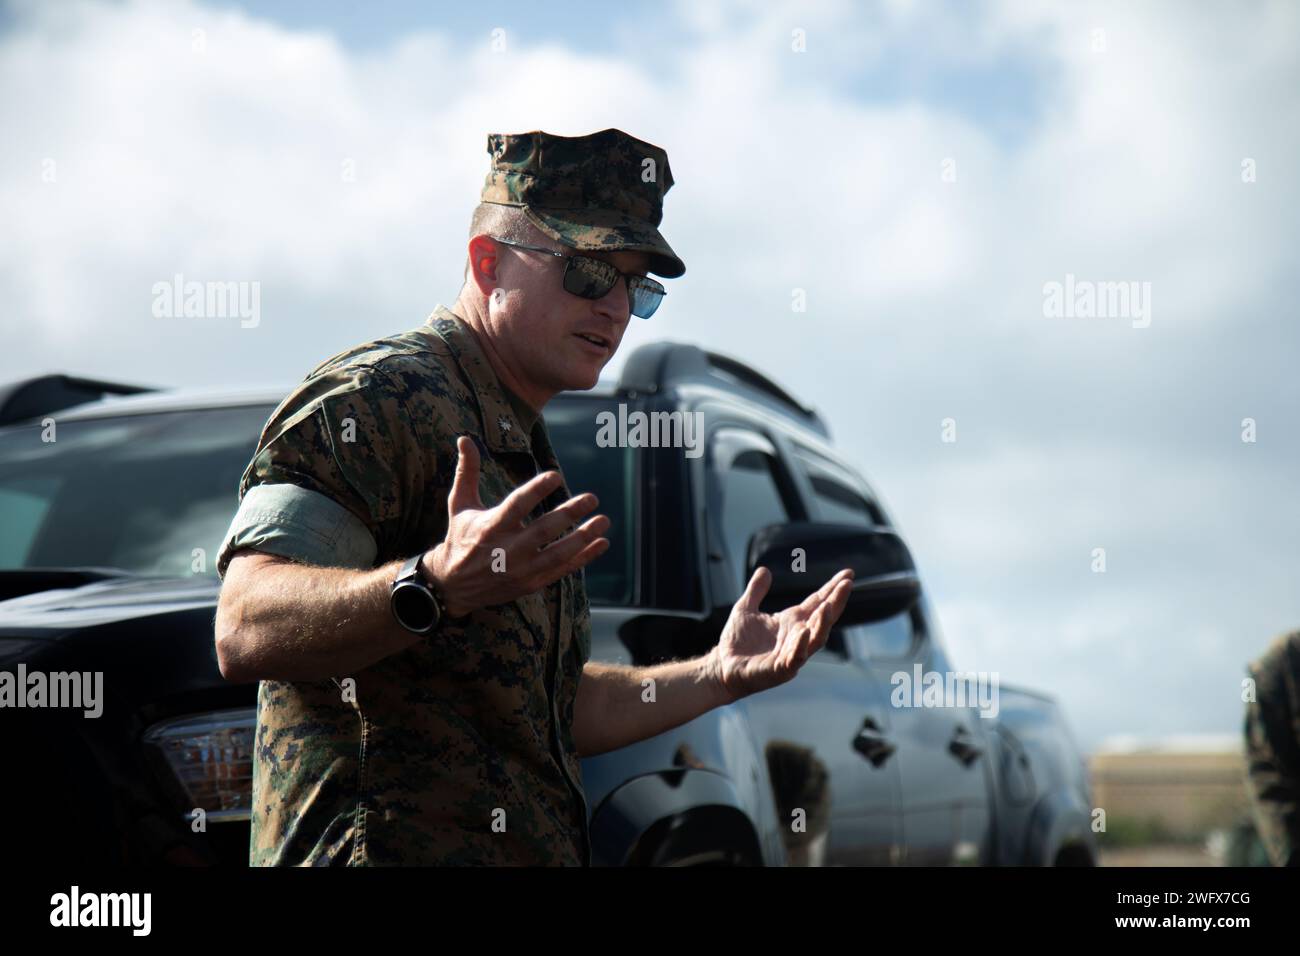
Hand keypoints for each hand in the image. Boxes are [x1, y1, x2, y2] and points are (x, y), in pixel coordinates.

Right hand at [421, 436, 610, 616]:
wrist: (454, 587)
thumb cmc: (460, 538)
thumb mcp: (460, 505)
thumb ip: (467, 472)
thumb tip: (465, 438)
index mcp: (490, 527)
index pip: (516, 506)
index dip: (536, 490)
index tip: (556, 476)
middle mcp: (507, 550)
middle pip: (543, 531)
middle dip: (569, 514)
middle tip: (592, 498)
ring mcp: (521, 570)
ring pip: (557, 554)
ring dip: (583, 538)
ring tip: (603, 521)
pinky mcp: (531, 583)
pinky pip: (562, 570)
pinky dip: (584, 558)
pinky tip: (602, 543)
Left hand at [708, 567, 854, 702]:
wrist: (723, 667)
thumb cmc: (737, 642)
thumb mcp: (745, 609)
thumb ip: (756, 590)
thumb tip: (765, 570)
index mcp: (791, 622)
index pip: (817, 603)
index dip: (832, 589)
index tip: (848, 574)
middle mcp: (797, 637)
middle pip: (823, 618)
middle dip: (836, 601)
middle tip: (847, 584)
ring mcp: (791, 654)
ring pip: (815, 639)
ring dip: (824, 623)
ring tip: (830, 605)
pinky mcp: (779, 670)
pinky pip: (794, 658)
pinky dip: (800, 645)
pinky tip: (804, 631)